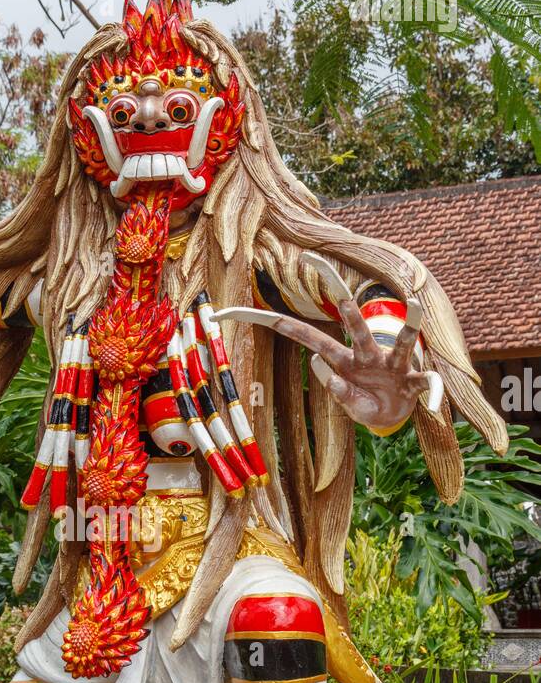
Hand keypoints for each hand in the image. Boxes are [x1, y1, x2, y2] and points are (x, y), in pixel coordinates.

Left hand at [214, 252, 442, 429]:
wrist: (394, 417)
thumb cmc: (365, 404)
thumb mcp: (347, 403)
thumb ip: (336, 387)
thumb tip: (320, 362)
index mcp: (340, 360)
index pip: (304, 335)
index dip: (276, 323)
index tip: (246, 308)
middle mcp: (365, 354)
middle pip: (352, 321)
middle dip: (339, 296)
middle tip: (319, 264)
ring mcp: (391, 366)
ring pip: (399, 341)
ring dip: (408, 324)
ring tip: (417, 304)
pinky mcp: (413, 383)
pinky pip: (427, 385)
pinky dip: (433, 395)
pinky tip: (436, 407)